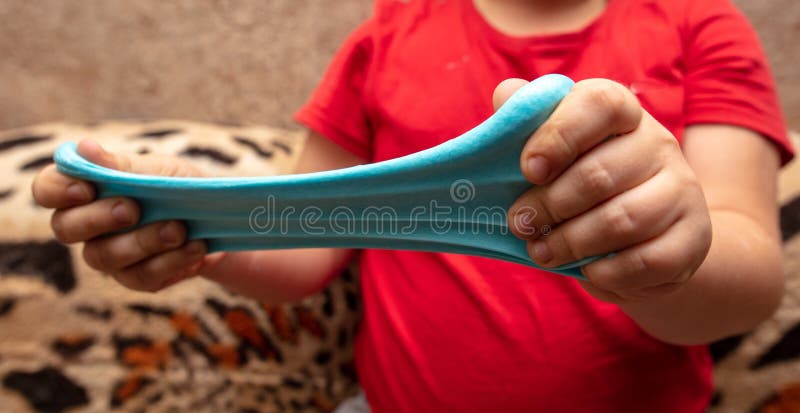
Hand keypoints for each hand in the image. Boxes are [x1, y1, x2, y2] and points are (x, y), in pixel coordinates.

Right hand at [31, 140, 213, 291]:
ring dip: (143, 241)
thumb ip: (122, 166)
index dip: (57, 190)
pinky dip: (171, 261)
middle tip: (132, 209)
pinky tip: (194, 246)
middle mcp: (87, 226)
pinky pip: (141, 277)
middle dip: (98, 219)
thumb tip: (84, 148)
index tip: (87, 188)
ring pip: (104, 257)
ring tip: (178, 228)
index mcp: (85, 190)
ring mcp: (109, 255)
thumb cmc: (179, 186)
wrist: (220, 217)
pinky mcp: (136, 278)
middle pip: (65, 229)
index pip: (47, 189)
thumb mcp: (158, 170)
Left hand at [500, 78, 711, 303]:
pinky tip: (586, 271)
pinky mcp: (692, 239)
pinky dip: (608, 271)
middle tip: (520, 223)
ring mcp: (682, 191)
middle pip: (600, 173)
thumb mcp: (555, 150)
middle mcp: (658, 144)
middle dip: (549, 204)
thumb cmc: (581, 186)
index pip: (599, 104)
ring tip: (541, 251)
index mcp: (622, 112)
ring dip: (571, 241)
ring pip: (622, 220)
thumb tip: (506, 94)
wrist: (647, 238)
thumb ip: (529, 120)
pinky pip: (646, 260)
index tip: (528, 169)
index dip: (559, 135)